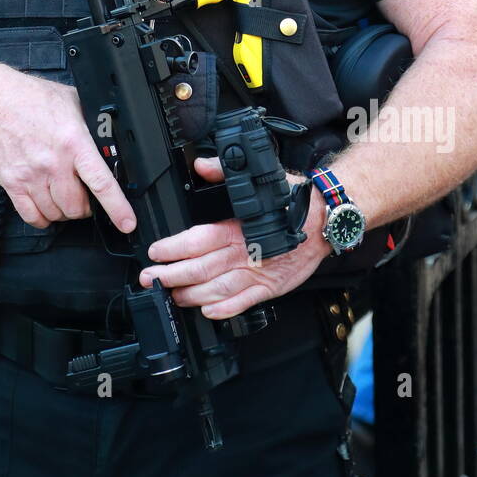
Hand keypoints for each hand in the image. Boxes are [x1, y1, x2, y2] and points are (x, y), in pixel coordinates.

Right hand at [0, 67, 136, 233]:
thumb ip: (92, 125)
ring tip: (61, 194)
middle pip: (76, 207)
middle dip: (84, 207)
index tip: (127, 222)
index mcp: (74, 142)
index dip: (117, 207)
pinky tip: (45, 205)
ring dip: (63, 211)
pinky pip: (32, 216)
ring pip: (55, 214)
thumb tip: (111, 141)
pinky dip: (42, 218)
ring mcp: (31, 176)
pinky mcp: (12, 183)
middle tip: (82, 196)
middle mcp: (54, 163)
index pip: (101, 182)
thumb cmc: (34, 100)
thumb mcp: (73, 103)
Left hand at [137, 157, 328, 318]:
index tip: (156, 252)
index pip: (199, 240)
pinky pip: (244, 303)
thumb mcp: (260, 180)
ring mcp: (258, 274)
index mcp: (239, 228)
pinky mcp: (270, 288)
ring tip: (172, 296)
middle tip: (150, 279)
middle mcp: (246, 253)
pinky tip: (208, 311)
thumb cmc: (292, 202)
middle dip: (172, 276)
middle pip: (202, 269)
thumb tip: (201, 166)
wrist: (326, 221)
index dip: (174, 249)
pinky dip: (225, 309)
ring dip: (191, 295)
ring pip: (218, 289)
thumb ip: (224, 173)